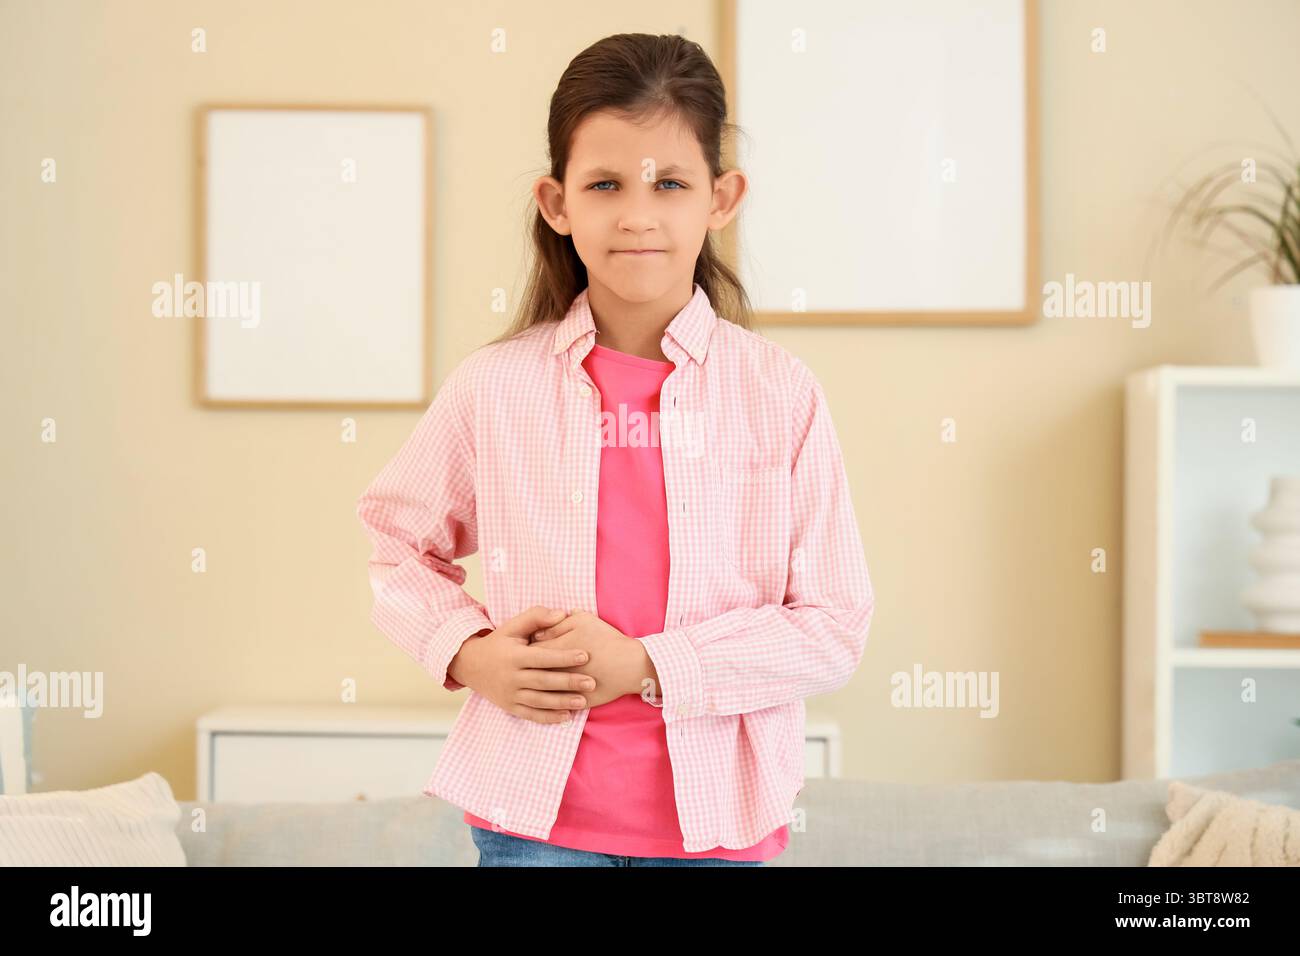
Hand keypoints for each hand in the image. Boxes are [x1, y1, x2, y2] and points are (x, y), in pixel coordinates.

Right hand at [449, 605, 596, 723]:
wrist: (470, 665)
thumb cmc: (498, 642)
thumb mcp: (512, 626)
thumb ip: (536, 617)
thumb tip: (562, 614)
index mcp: (514, 655)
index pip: (542, 657)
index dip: (563, 657)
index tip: (585, 655)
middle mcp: (511, 677)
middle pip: (543, 681)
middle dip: (568, 682)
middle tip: (591, 682)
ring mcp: (509, 694)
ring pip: (539, 701)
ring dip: (562, 702)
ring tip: (583, 702)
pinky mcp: (509, 707)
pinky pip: (531, 714)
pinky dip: (548, 718)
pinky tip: (567, 717)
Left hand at [529, 609, 649, 706]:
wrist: (628, 664)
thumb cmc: (606, 639)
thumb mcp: (582, 620)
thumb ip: (558, 622)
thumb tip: (542, 628)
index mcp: (553, 650)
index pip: (530, 650)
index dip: (528, 647)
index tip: (531, 645)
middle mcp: (554, 672)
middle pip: (531, 671)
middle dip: (530, 667)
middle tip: (533, 663)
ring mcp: (563, 690)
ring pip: (541, 690)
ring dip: (539, 684)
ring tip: (543, 676)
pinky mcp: (573, 703)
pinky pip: (555, 704)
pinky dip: (551, 699)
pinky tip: (552, 693)